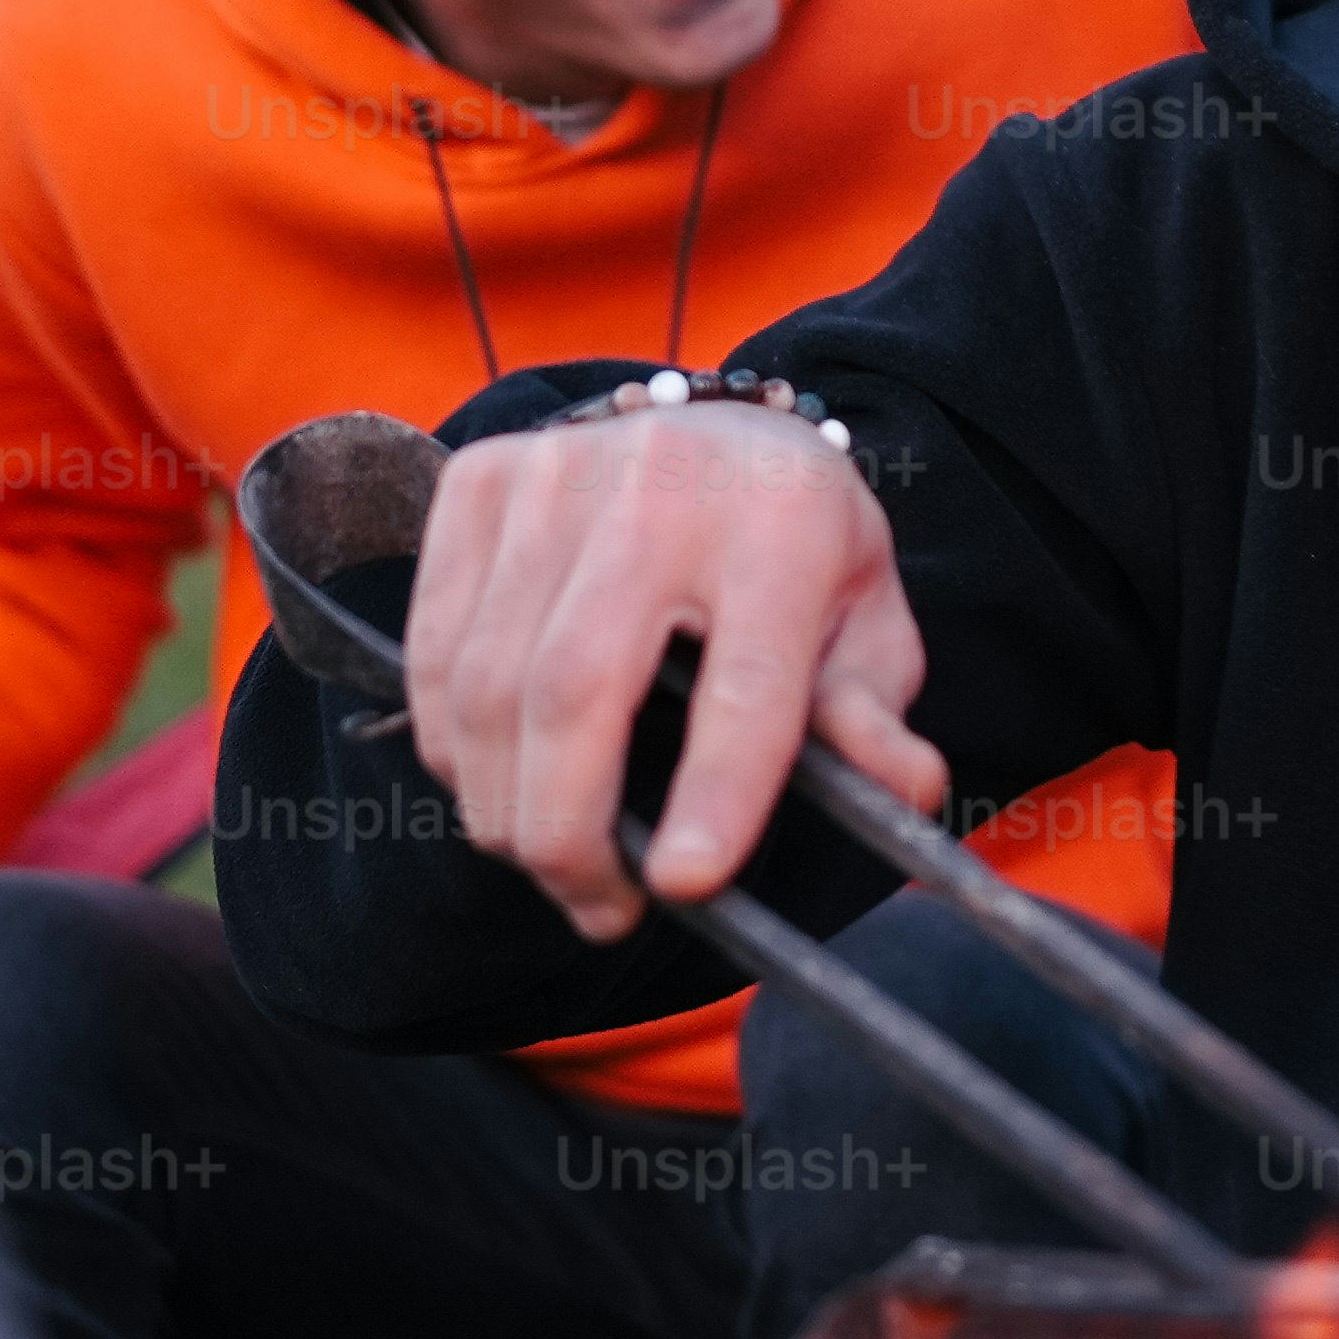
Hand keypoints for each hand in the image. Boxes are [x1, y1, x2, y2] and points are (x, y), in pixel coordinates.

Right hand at [402, 395, 940, 941]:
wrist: (720, 430)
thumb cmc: (797, 550)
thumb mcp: (863, 622)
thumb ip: (870, 714)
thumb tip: (904, 794)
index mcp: (785, 523)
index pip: (746, 680)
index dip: (716, 792)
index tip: (686, 884)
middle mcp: (663, 483)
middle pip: (575, 690)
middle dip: (568, 833)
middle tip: (600, 908)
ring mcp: (554, 474)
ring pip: (486, 686)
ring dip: (505, 809)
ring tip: (557, 863)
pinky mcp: (478, 481)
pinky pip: (434, 652)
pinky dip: (453, 746)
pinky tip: (501, 785)